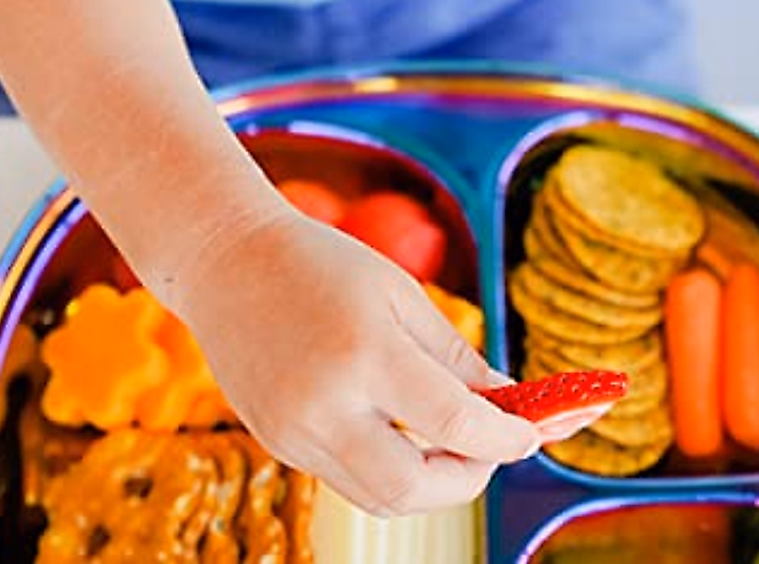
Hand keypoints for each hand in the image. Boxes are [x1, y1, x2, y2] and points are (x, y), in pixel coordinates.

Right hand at [168, 206, 539, 515]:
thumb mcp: (400, 292)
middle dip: (467, 478)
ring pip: (379, 497)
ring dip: (429, 483)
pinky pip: (346, 478)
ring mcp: (294, 431)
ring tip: (452, 441)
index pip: (452, 422)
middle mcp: (325, 404)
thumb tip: (506, 402)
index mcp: (365, 351)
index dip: (503, 437)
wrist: (227, 261)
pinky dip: (387, 468)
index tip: (531, 433)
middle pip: (413, 487)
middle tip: (492, 447)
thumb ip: (454, 355)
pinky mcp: (277, 443)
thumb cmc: (322, 262)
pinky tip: (402, 432)